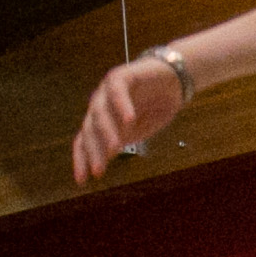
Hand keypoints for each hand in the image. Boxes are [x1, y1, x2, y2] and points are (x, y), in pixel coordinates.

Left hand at [73, 55, 184, 183]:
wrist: (173, 83)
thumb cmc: (155, 107)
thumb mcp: (137, 133)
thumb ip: (119, 142)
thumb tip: (102, 160)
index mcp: (102, 121)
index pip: (85, 141)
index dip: (82, 159)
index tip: (82, 180)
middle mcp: (100, 106)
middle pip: (89, 130)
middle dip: (93, 151)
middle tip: (98, 170)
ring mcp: (108, 91)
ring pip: (100, 112)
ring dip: (107, 131)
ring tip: (115, 147)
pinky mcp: (122, 77)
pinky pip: (117, 90)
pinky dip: (122, 104)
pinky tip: (129, 119)